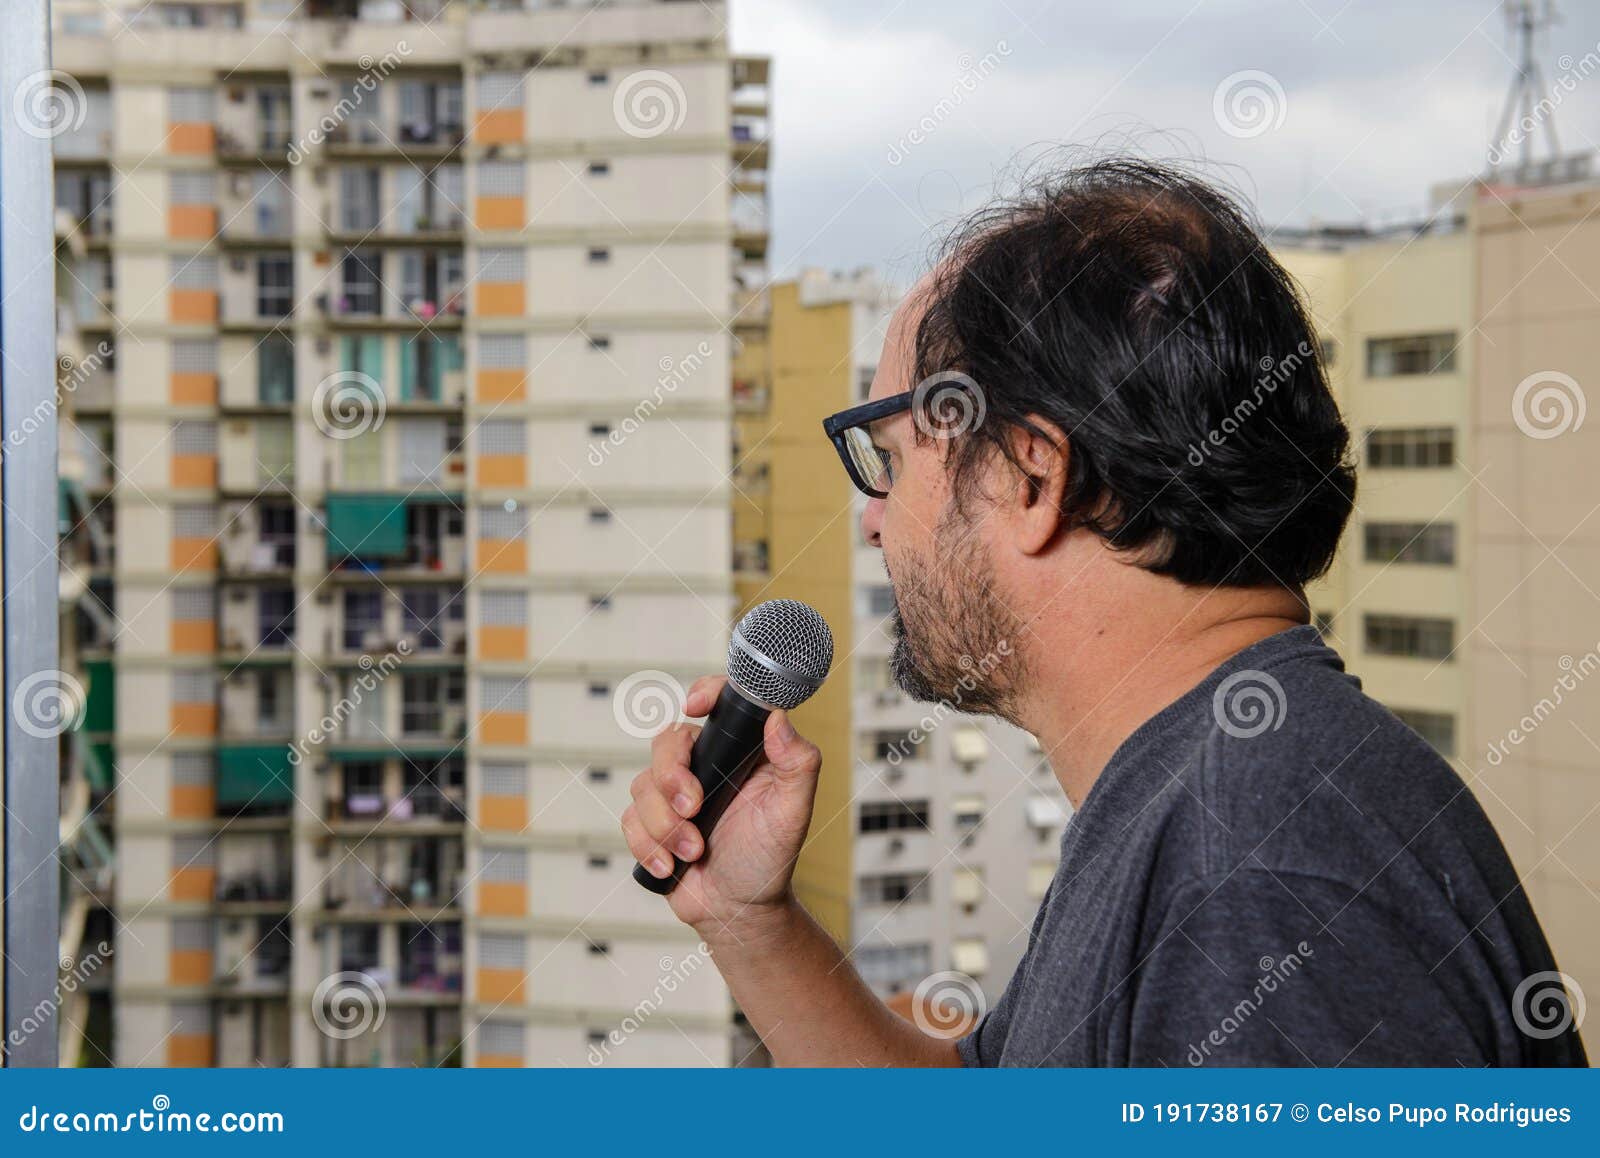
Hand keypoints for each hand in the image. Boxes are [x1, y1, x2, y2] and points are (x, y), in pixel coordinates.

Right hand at [621, 675, 822, 936]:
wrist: (738, 911)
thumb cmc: (769, 858)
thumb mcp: (793, 811)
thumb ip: (796, 763)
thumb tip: (778, 717)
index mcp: (741, 752)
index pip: (719, 704)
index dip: (704, 693)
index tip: (694, 706)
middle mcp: (706, 765)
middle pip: (667, 742)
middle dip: (672, 778)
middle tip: (693, 808)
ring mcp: (674, 792)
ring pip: (643, 784)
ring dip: (665, 825)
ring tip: (693, 851)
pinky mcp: (651, 820)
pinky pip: (629, 819)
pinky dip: (648, 845)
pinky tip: (672, 866)